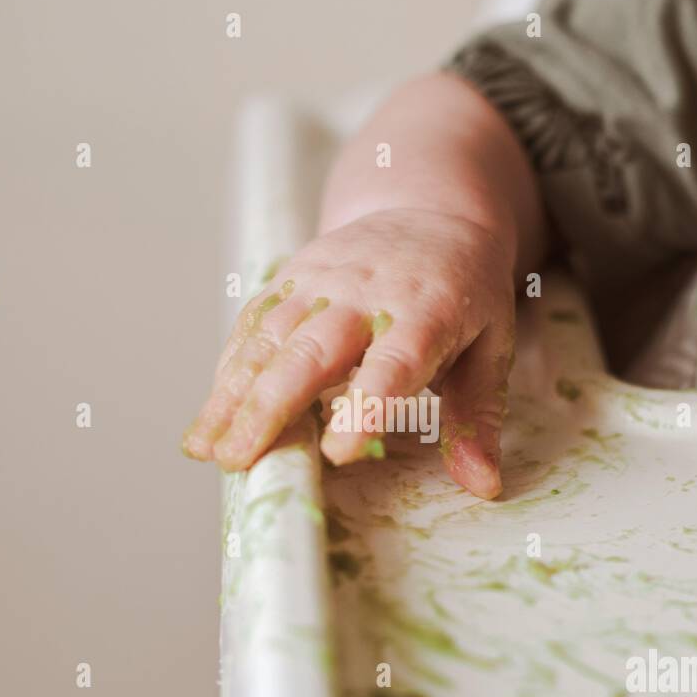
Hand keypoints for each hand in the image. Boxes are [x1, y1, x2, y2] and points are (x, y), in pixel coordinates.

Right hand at [182, 207, 516, 498]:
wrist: (431, 211)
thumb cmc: (465, 294)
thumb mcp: (491, 348)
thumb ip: (477, 417)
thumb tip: (484, 485)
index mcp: (425, 313)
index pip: (392, 363)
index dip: (364, 406)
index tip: (336, 452)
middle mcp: (367, 294)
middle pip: (311, 350)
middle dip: (269, 407)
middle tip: (237, 461)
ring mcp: (323, 280)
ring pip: (270, 337)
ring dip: (232, 393)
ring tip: (206, 448)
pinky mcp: (293, 275)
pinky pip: (254, 321)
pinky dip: (229, 367)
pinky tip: (211, 412)